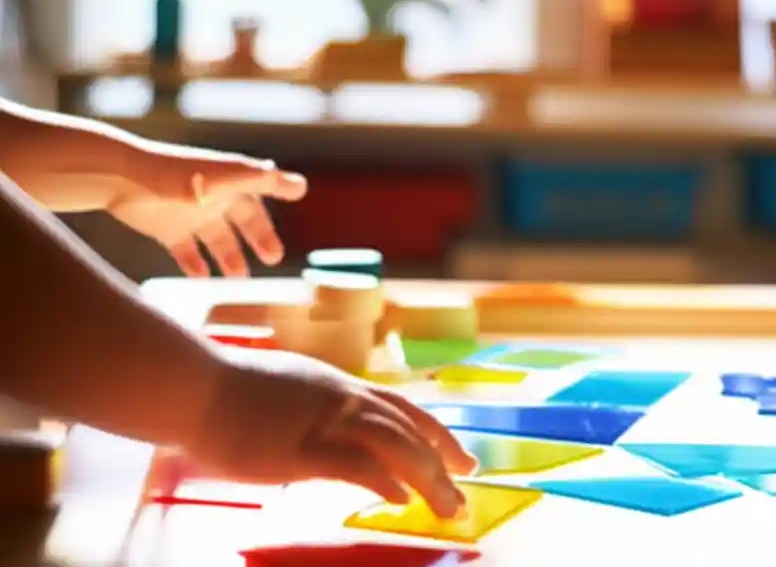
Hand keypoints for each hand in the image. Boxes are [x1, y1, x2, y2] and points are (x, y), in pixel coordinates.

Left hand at [106, 143, 306, 276]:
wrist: (123, 179)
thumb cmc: (179, 175)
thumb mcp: (227, 178)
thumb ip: (265, 183)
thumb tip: (302, 186)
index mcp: (231, 181)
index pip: (262, 188)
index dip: (280, 191)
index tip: (298, 195)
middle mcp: (214, 197)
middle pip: (243, 219)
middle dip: (259, 237)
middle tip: (273, 258)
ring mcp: (190, 214)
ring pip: (217, 239)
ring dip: (229, 257)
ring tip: (239, 277)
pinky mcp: (167, 229)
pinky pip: (186, 251)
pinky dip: (194, 264)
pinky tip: (202, 278)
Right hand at [192, 350, 477, 516]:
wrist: (194, 384)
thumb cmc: (230, 392)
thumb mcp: (291, 391)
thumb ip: (319, 409)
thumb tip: (334, 432)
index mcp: (341, 386)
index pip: (404, 409)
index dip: (438, 434)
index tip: (462, 457)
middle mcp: (342, 399)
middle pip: (409, 429)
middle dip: (444, 461)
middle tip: (466, 489)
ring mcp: (323, 421)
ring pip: (394, 445)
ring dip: (427, 477)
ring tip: (447, 506)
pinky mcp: (300, 448)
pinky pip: (353, 464)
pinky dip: (383, 480)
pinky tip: (400, 499)